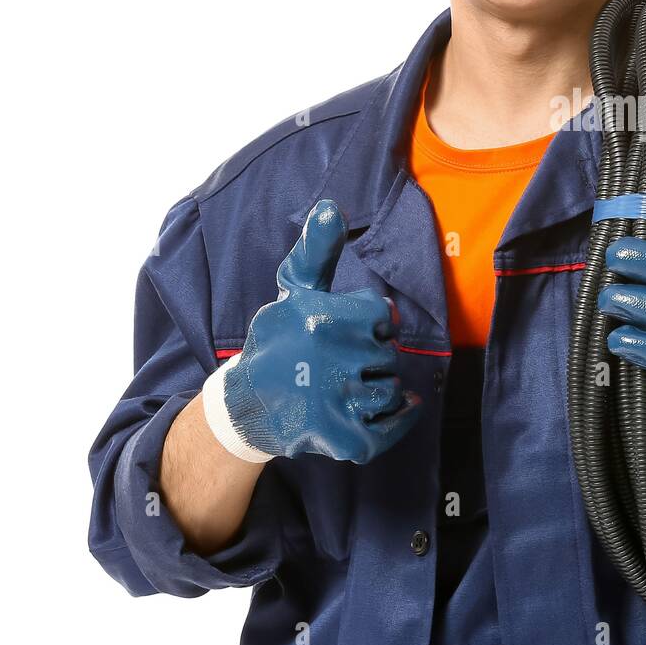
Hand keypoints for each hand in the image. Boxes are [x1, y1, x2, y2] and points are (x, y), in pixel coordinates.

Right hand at [214, 200, 422, 461]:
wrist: (245, 405)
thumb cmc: (280, 340)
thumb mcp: (295, 291)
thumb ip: (319, 252)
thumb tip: (332, 207)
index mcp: (323, 317)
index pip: (385, 317)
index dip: (373, 324)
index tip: (353, 331)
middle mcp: (330, 357)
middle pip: (389, 354)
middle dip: (373, 358)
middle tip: (342, 364)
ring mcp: (335, 400)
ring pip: (391, 389)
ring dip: (379, 389)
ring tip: (350, 388)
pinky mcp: (339, 437)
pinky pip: (390, 429)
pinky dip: (399, 420)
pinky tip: (396, 408)